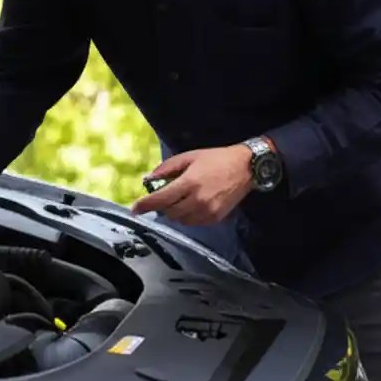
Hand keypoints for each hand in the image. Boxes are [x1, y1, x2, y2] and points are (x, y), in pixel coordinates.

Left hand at [131, 145, 252, 224]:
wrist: (245, 168)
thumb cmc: (216, 159)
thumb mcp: (189, 157)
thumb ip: (167, 168)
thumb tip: (150, 179)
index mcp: (190, 183)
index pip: (161, 199)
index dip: (145, 205)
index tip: (135, 209)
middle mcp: (198, 200)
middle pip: (169, 212)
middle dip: (162, 206)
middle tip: (164, 196)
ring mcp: (207, 211)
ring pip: (180, 220)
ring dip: (174, 212)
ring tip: (180, 199)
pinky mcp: (215, 218)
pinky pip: (193, 223)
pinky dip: (187, 216)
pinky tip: (192, 204)